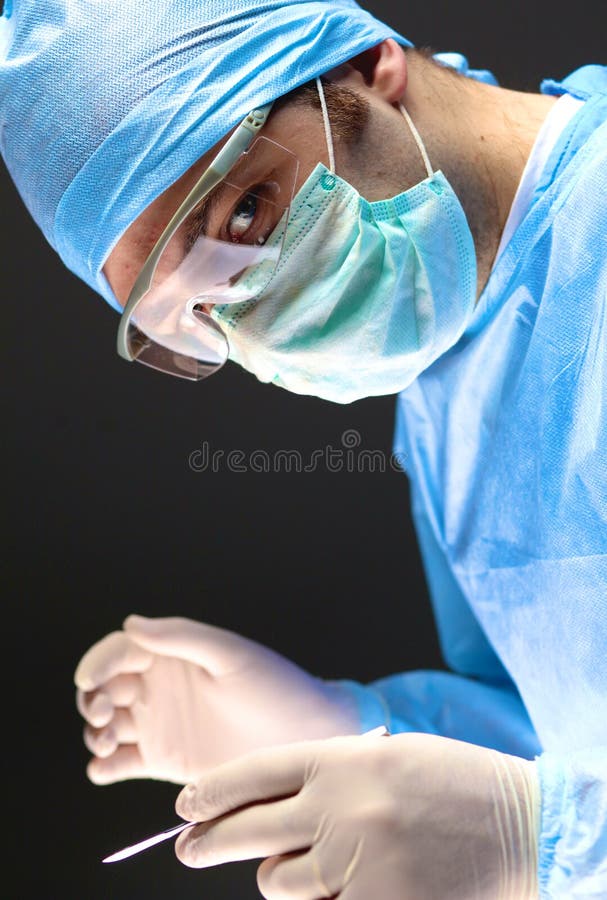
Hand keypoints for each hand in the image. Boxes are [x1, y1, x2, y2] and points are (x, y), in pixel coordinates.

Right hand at [74, 615, 359, 785]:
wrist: (305, 734)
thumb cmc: (274, 684)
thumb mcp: (230, 655)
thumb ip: (181, 637)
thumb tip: (131, 623)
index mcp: (172, 655)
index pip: (121, 652)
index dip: (99, 662)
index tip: (89, 679)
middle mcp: (159, 687)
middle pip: (106, 688)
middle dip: (93, 698)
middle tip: (104, 713)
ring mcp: (159, 724)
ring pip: (107, 725)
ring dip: (95, 731)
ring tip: (107, 740)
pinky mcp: (163, 761)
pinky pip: (121, 764)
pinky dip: (103, 767)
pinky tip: (105, 769)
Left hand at [174, 731, 539, 899]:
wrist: (522, 827)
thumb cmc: (453, 785)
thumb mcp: (385, 760)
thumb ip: (328, 779)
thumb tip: (272, 813)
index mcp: (343, 760)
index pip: (255, 773)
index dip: (212, 789)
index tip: (185, 804)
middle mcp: (338, 808)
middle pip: (248, 828)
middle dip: (209, 840)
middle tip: (189, 845)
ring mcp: (353, 863)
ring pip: (280, 880)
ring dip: (286, 875)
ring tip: (323, 861)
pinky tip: (359, 883)